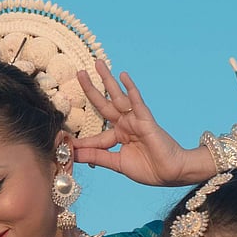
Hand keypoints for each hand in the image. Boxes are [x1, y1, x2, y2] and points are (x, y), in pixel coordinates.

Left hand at [72, 61, 210, 186]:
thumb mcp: (117, 164)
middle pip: (104, 104)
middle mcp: (125, 125)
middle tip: (80, 73)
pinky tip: (123, 76)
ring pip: (118, 97)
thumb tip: (74, 155)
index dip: (82, 141)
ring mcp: (135, 120)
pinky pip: (136, 102)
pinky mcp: (146, 120)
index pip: (95, 136)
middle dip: (91, 89)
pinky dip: (130, 89)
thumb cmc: (149, 170)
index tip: (65, 140)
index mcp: (118, 137)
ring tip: (98, 63)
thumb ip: (97, 156)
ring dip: (108, 80)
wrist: (171, 173)